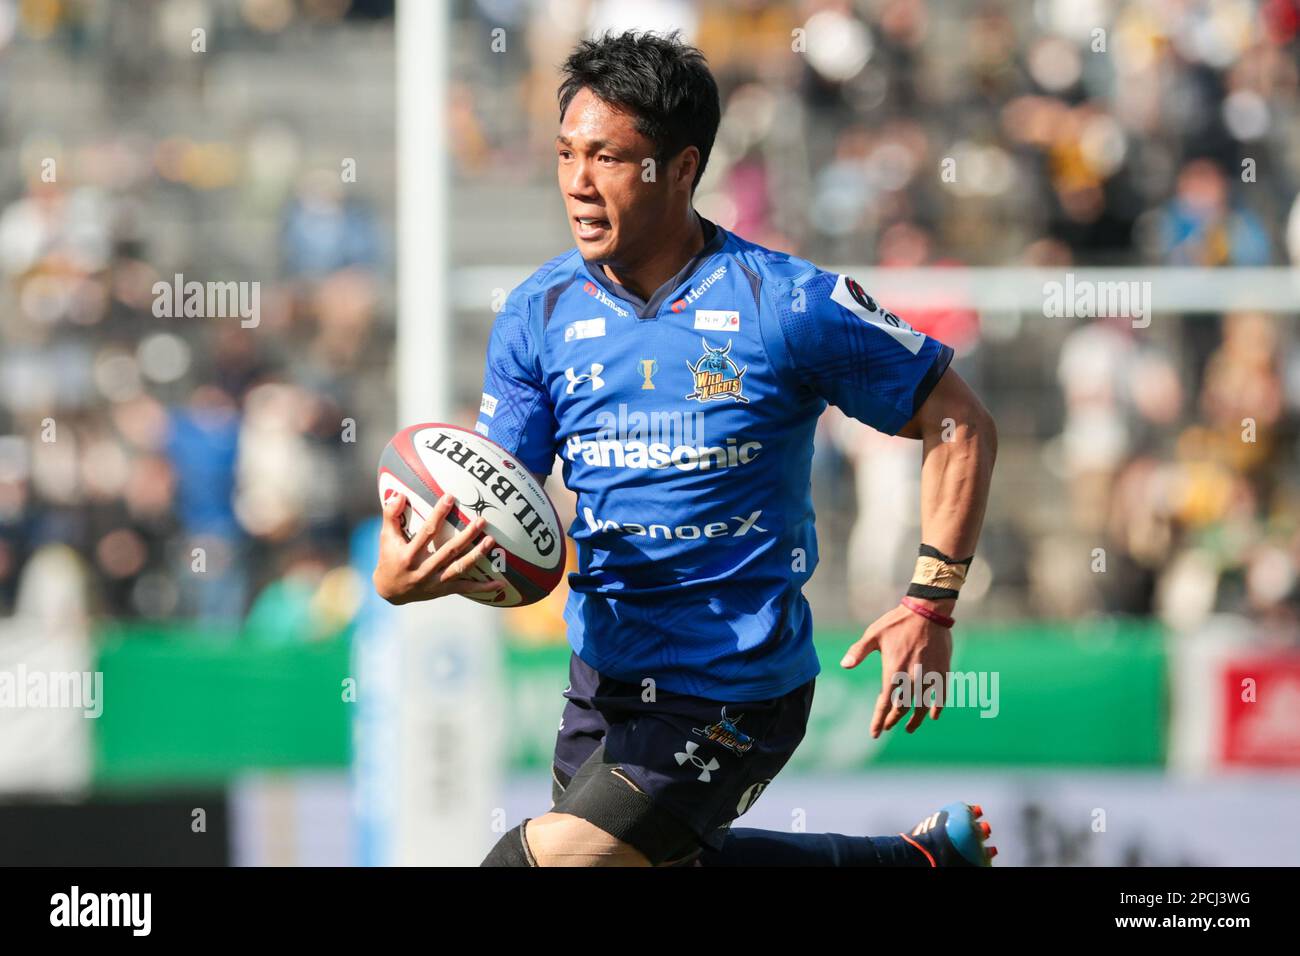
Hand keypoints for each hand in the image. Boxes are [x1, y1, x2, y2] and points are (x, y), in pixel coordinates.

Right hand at [372, 491, 502, 604]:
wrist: (390, 592)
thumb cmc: (389, 558)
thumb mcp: (386, 537)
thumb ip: (391, 515)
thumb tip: (398, 494)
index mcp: (408, 556)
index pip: (426, 532)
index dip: (438, 514)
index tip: (450, 497)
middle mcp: (423, 570)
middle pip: (449, 551)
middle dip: (466, 536)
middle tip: (481, 520)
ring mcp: (435, 582)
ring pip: (459, 568)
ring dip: (477, 555)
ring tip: (491, 541)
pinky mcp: (444, 591)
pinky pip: (466, 588)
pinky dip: (483, 587)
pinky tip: (500, 584)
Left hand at [840, 602, 953, 737]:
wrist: (928, 611)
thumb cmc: (897, 622)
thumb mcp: (874, 634)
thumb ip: (858, 651)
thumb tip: (844, 665)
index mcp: (893, 670)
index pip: (885, 703)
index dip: (879, 720)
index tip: (875, 734)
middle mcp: (912, 677)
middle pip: (903, 707)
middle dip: (893, 720)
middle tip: (887, 726)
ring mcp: (930, 675)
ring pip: (922, 706)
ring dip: (916, 719)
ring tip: (910, 728)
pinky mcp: (943, 671)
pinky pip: (942, 696)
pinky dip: (937, 707)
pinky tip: (933, 715)